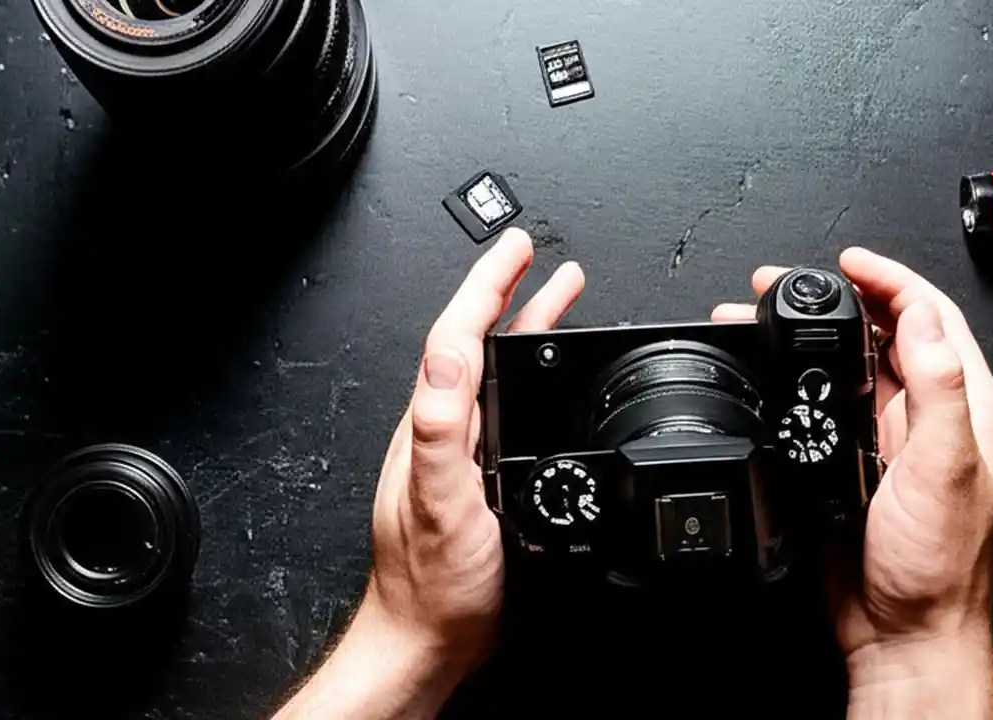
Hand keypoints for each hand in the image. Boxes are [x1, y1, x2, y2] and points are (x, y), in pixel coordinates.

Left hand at [275, 230, 584, 718]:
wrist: (431, 641)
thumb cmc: (432, 586)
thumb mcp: (439, 503)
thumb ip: (439, 429)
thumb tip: (446, 352)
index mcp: (434, 425)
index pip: (458, 336)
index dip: (489, 285)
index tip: (516, 247)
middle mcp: (445, 432)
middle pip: (480, 343)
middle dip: (513, 293)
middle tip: (543, 258)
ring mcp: (462, 455)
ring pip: (497, 372)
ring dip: (526, 328)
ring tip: (561, 299)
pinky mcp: (481, 478)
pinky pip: (507, 407)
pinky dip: (530, 375)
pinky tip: (548, 384)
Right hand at [713, 248, 992, 717]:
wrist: (904, 636)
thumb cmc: (939, 568)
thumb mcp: (948, 468)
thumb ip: (941, 388)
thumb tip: (923, 315)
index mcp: (965, 410)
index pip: (932, 319)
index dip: (892, 280)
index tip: (850, 262)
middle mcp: (929, 422)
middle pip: (888, 336)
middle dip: (844, 299)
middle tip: (794, 284)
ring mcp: (890, 445)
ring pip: (855, 369)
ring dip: (820, 337)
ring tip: (774, 318)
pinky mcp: (855, 469)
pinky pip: (830, 409)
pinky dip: (805, 382)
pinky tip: (781, 377)